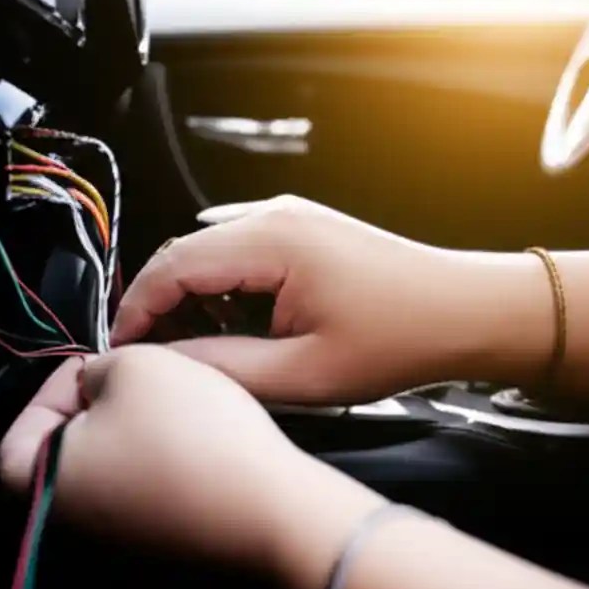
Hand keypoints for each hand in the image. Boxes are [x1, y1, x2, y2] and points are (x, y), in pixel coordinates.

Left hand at [0, 345, 383, 571]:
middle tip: (138, 377)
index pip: (22, 424)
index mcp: (41, 482)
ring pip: (112, 464)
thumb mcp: (135, 363)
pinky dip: (165, 459)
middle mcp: (69, 521)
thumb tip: (95, 381)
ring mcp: (116, 538)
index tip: (96, 361)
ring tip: (176, 403)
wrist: (269, 506)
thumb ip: (96, 365)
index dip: (58, 381)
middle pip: (68, 445)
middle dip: (102, 402)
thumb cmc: (193, 436)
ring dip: (137, 428)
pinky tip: (198, 438)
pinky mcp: (161, 542)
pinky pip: (149, 488)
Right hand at [111, 196, 552, 403]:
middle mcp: (274, 215)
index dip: (136, 310)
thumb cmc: (402, 336)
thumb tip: (167, 363)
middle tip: (155, 357)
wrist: (465, 311)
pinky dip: (223, 289)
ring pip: (209, 253)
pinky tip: (237, 330)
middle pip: (183, 253)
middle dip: (159, 305)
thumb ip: (224, 367)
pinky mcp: (301, 231)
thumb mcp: (305, 373)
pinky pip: (239, 252)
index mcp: (271, 240)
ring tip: (203, 350)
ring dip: (192, 298)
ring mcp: (289, 218)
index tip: (123, 350)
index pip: (171, 264)